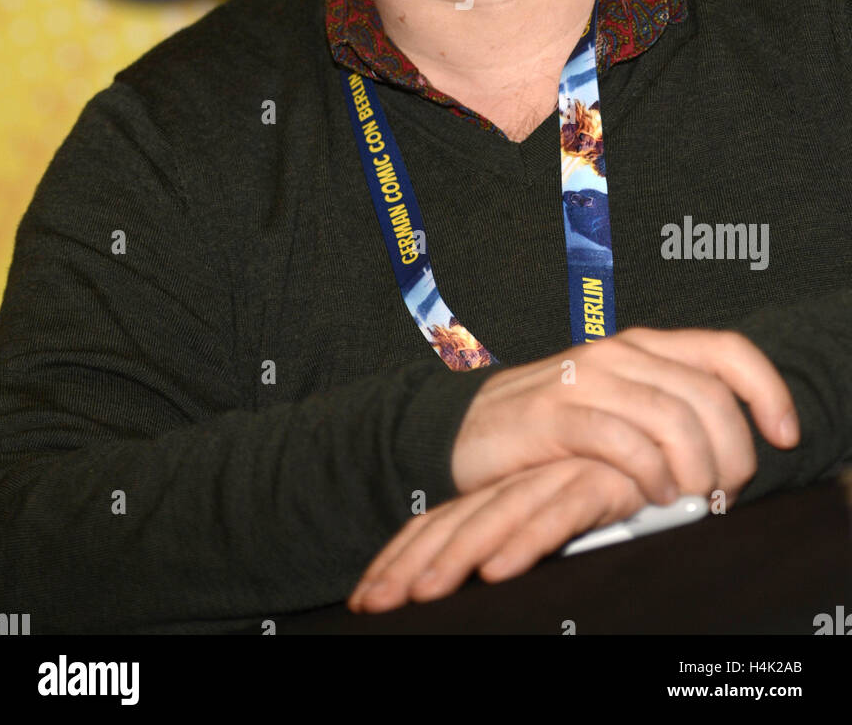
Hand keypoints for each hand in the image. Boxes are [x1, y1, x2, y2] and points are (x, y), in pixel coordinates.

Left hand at [348, 456, 642, 613]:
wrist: (673, 436)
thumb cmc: (624, 482)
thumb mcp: (562, 508)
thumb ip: (529, 525)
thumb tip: (483, 574)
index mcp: (509, 486)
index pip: (445, 523)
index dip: (404, 556)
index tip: (367, 596)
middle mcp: (525, 479)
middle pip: (457, 523)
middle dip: (409, 564)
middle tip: (371, 604)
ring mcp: (559, 475)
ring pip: (497, 519)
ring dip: (456, 559)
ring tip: (422, 595)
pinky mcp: (599, 480)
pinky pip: (558, 514)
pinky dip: (528, 541)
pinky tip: (499, 571)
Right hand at [451, 327, 799, 504]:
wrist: (470, 431)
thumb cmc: (557, 429)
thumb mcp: (622, 407)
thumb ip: (671, 411)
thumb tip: (739, 448)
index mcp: (644, 346)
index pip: (725, 350)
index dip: (767, 389)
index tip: (784, 435)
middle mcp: (620, 353)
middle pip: (709, 396)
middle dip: (733, 452)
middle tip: (725, 493)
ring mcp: (586, 379)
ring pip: (674, 419)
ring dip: (696, 471)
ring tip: (690, 500)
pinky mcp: (556, 414)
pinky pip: (625, 443)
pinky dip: (651, 477)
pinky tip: (650, 496)